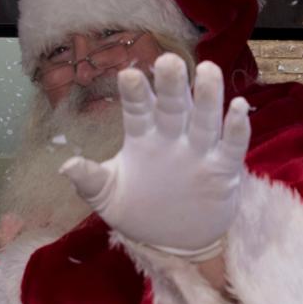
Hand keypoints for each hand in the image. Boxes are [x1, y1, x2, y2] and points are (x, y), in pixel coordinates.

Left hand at [59, 54, 248, 258]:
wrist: (174, 243)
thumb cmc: (140, 212)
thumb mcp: (109, 199)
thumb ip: (90, 181)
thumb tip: (65, 167)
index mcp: (143, 138)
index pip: (138, 110)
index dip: (135, 94)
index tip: (127, 75)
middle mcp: (172, 137)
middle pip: (173, 106)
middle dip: (171, 85)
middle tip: (169, 60)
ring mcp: (199, 151)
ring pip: (205, 118)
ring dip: (207, 96)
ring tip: (208, 70)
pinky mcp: (223, 169)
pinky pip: (232, 146)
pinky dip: (236, 128)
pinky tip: (237, 107)